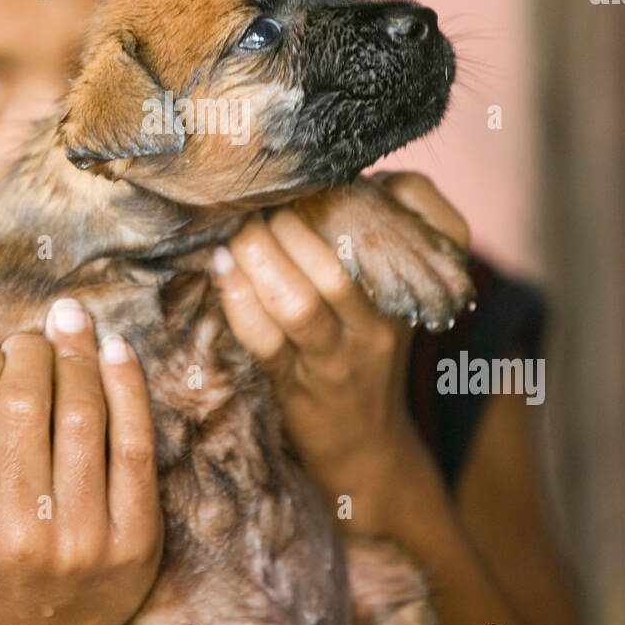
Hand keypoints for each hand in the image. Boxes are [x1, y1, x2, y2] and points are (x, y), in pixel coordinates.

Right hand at [0, 297, 163, 624]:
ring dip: (76, 354)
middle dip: (28, 350)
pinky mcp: (135, 541)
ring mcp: (82, 538)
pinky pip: (135, 444)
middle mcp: (19, 531)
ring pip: (81, 413)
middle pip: (24, 400)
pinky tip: (117, 349)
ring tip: (71, 327)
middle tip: (32, 336)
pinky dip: (128, 386)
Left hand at [209, 172, 470, 510]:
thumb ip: (386, 234)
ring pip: (298, 303)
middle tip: (254, 202)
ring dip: (258, 260)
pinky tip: (221, 269)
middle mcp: (376, 327)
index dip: (344, 198)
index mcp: (403, 295)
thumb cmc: (369, 352)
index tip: (305, 179)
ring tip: (235, 233)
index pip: (385, 238)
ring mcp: (337, 359)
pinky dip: (237, 300)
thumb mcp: (393, 296)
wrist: (368, 448)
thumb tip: (351, 176)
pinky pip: (264, 341)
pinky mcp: (298, 387)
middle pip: (333, 271)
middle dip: (286, 229)